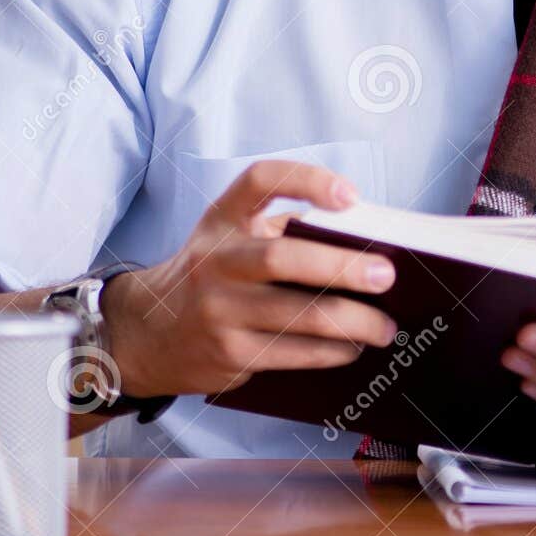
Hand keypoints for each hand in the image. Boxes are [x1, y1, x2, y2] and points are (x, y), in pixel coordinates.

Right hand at [102, 160, 396, 398]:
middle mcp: (216, 261)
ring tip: (385, 326)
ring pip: (296, 315)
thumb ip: (284, 229)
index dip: (307, 181)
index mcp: (223, 219)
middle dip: (341, 266)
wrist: (148, 332)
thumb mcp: (232, 237)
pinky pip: (293, 353)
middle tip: (386, 275)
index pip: (260, 181)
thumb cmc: (214, 275)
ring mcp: (219, 310)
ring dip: (351, 321)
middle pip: (282, 258)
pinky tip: (354, 346)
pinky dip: (332, 351)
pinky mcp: (230, 354)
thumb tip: (363, 239)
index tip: (350, 195)